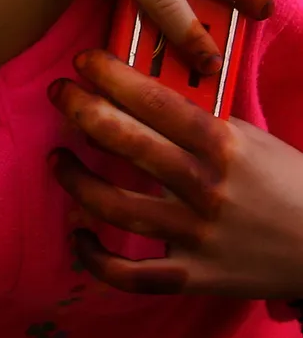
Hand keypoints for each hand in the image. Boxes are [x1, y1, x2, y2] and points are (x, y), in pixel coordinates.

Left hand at [48, 49, 302, 297]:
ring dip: (76, 180)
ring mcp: (196, 235)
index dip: (113, 77)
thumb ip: (199, 120)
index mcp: (224, 146)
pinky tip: (78, 236)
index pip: (158, 102)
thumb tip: (139, 93)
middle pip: (129, 144)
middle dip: (83, 111)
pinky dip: (96, 259)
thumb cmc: (286, 184)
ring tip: (57, 159)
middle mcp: (206, 188)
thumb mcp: (251, 139)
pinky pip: (131, 274)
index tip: (83, 61)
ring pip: (116, 207)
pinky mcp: (192, 276)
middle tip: (58, 93)